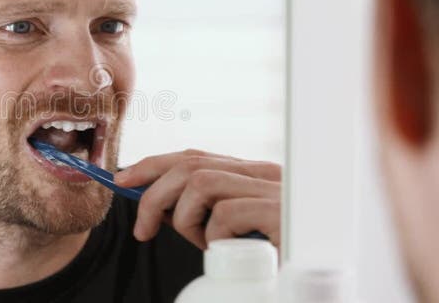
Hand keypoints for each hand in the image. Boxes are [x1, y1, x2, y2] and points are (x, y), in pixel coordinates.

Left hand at [113, 149, 281, 249]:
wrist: (318, 284)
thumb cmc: (275, 261)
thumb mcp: (235, 233)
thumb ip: (208, 214)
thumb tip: (156, 210)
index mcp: (254, 177)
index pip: (194, 156)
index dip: (153, 165)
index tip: (122, 181)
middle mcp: (266, 176)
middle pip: (190, 165)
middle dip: (153, 194)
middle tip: (142, 229)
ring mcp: (276, 191)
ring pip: (200, 184)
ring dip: (184, 219)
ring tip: (201, 245)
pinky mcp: (282, 213)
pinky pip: (226, 213)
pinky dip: (214, 236)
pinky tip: (227, 252)